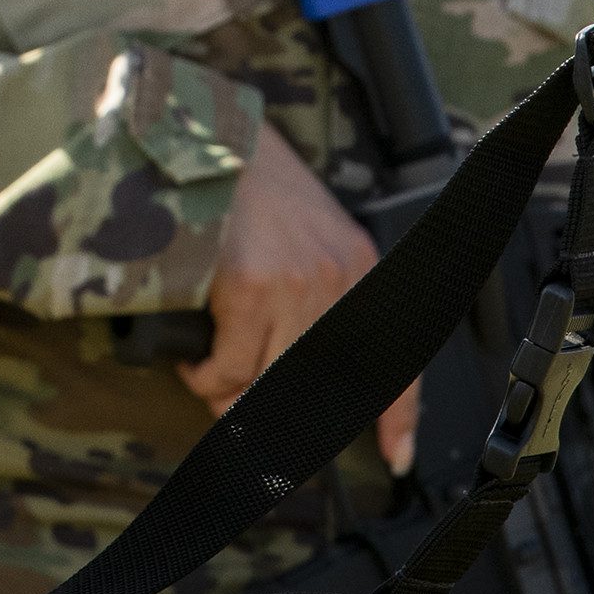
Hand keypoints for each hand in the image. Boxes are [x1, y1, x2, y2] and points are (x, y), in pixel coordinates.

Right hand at [181, 122, 419, 473]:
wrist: (205, 139)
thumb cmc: (248, 186)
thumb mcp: (305, 233)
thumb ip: (314, 294)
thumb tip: (292, 371)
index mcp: (358, 266)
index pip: (392, 355)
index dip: (397, 413)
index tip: (397, 454)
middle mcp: (336, 280)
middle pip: (319, 387)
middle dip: (283, 423)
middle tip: (249, 425)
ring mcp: (296, 286)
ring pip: (268, 385)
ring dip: (231, 398)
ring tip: (211, 381)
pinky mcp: (250, 289)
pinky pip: (228, 367)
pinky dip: (206, 376)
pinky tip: (195, 362)